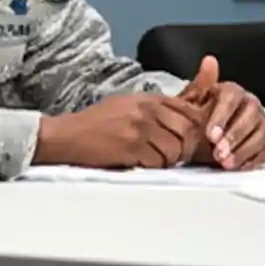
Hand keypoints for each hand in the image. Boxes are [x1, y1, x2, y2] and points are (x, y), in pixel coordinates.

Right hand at [34, 93, 205, 168]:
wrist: (69, 135)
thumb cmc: (98, 122)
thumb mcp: (129, 105)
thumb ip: (156, 110)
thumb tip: (184, 120)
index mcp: (149, 98)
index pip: (188, 110)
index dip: (195, 127)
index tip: (191, 139)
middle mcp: (147, 110)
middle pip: (187, 130)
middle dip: (186, 147)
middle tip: (177, 156)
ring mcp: (140, 128)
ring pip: (174, 149)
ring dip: (169, 160)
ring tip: (155, 160)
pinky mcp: (131, 147)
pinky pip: (157, 162)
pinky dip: (153, 167)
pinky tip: (140, 164)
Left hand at [177, 55, 264, 170]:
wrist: (208, 136)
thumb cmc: (202, 117)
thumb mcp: (195, 101)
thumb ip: (202, 84)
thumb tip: (209, 62)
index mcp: (233, 92)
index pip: (232, 98)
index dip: (221, 117)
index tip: (210, 134)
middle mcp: (249, 106)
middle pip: (249, 118)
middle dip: (233, 137)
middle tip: (219, 152)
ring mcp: (258, 125)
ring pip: (258, 136)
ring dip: (242, 151)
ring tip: (226, 163)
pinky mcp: (263, 144)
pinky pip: (262, 152)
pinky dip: (250, 161)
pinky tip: (237, 166)